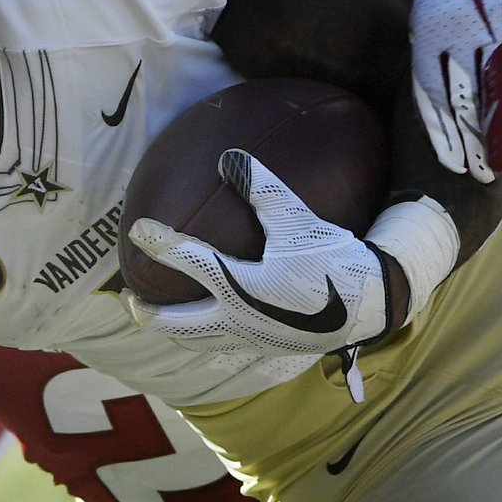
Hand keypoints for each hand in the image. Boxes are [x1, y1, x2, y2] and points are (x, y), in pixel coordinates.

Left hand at [128, 152, 394, 360]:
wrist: (368, 305)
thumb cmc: (333, 258)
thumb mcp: (299, 218)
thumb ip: (262, 188)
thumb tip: (229, 156)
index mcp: (244, 286)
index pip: (191, 263)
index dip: (160, 244)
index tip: (137, 230)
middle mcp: (240, 318)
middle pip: (179, 324)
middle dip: (151, 314)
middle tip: (133, 300)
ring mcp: (250, 337)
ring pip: (198, 342)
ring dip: (174, 329)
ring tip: (159, 318)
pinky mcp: (265, 346)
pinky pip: (222, 344)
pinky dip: (202, 335)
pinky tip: (205, 321)